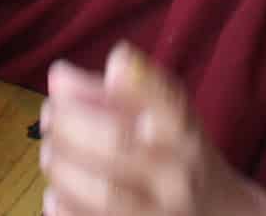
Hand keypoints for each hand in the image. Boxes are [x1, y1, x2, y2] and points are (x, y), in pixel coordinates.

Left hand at [40, 44, 265, 215]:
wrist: (216, 212)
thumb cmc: (174, 151)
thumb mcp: (162, 113)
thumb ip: (118, 90)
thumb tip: (59, 77)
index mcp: (184, 130)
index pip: (167, 100)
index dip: (139, 80)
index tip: (113, 64)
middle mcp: (180, 172)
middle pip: (118, 141)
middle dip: (70, 123)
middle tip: (49, 114)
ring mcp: (163, 212)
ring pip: (104, 191)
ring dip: (63, 167)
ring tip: (49, 152)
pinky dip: (64, 208)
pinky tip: (54, 194)